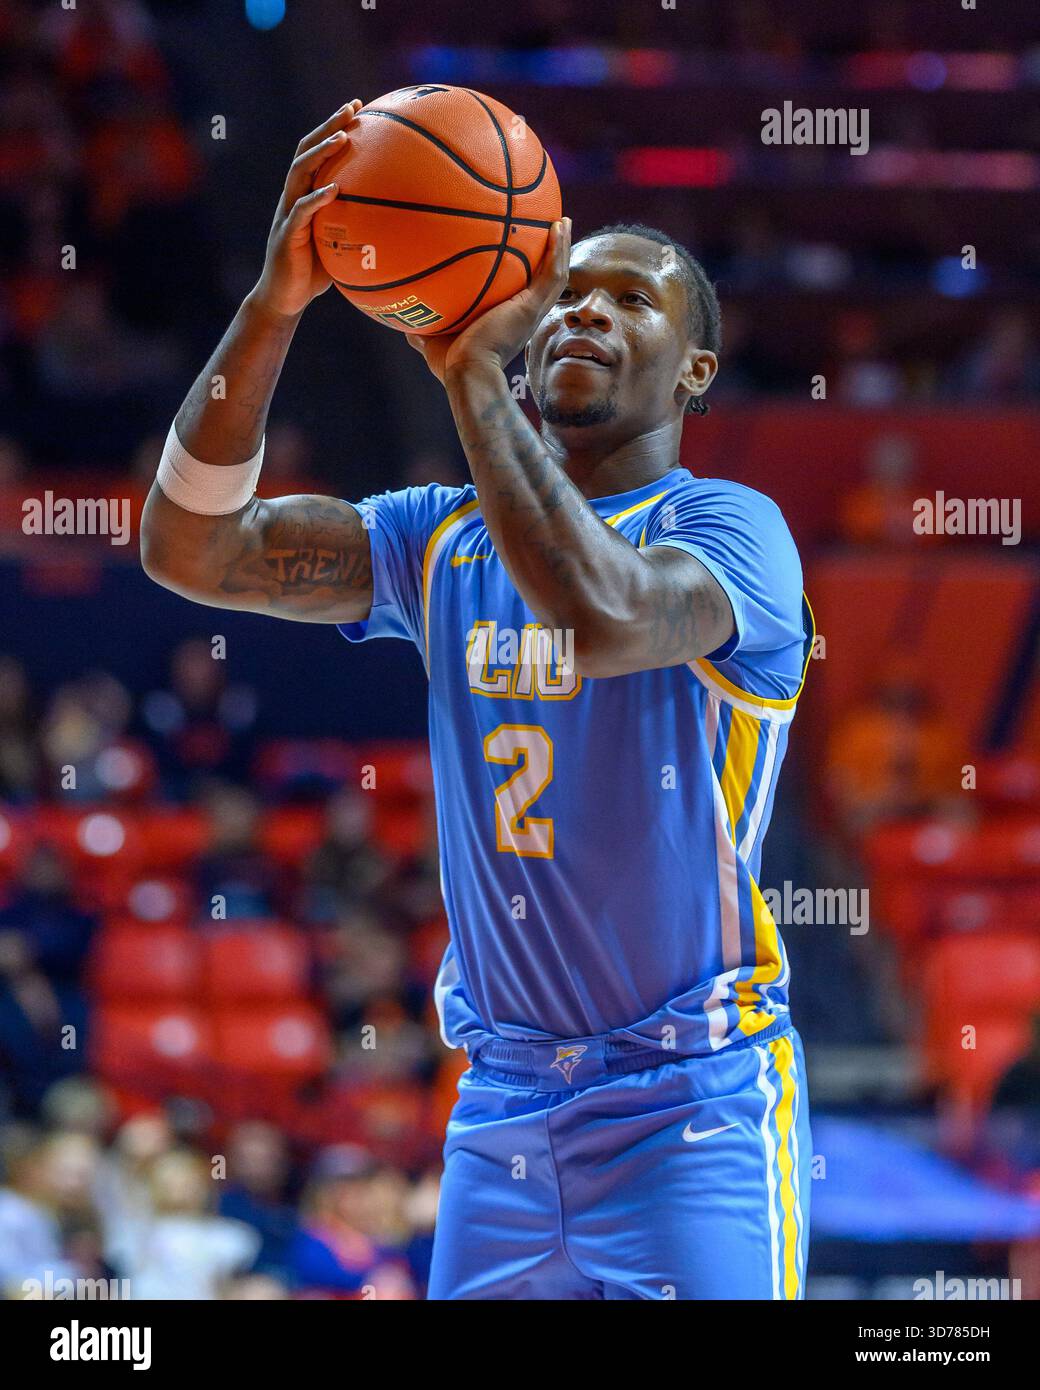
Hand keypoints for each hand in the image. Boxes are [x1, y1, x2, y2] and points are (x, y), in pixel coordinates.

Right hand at [250, 98, 363, 319]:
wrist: (284, 300)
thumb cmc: (315, 274)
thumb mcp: (341, 245)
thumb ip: (359, 227)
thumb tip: (399, 223)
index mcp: (305, 195)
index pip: (318, 153)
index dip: (334, 128)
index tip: (359, 108)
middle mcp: (293, 197)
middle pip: (307, 151)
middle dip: (329, 126)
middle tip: (352, 107)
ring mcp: (287, 214)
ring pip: (300, 173)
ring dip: (321, 152)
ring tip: (342, 137)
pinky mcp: (286, 235)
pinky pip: (300, 211)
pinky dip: (316, 198)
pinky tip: (334, 189)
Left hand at [407, 216, 571, 383]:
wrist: (467, 372)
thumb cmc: (452, 364)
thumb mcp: (433, 342)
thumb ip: (423, 329)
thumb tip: (403, 324)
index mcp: (508, 321)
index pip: (521, 295)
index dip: (526, 277)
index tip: (524, 257)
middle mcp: (525, 315)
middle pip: (544, 282)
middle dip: (551, 257)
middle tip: (552, 231)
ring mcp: (532, 310)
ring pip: (555, 274)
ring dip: (562, 247)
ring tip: (562, 221)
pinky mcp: (532, 306)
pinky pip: (552, 273)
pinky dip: (559, 249)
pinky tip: (559, 224)